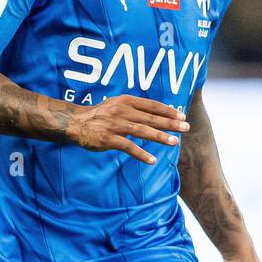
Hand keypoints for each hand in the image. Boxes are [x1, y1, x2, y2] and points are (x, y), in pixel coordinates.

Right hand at [66, 95, 188, 164]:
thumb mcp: (116, 104)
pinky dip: (141, 154)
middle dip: (170, 123)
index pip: (152, 105)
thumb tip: (155, 113)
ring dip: (160, 137)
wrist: (76, 122)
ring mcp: (116, 125)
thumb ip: (134, 108)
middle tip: (186, 127)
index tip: (182, 116)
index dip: (168, 110)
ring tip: (174, 142)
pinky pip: (128, 147)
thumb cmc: (99, 115)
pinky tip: (152, 160)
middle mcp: (123, 111)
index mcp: (126, 101)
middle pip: (151, 117)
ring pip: (142, 131)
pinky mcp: (109, 139)